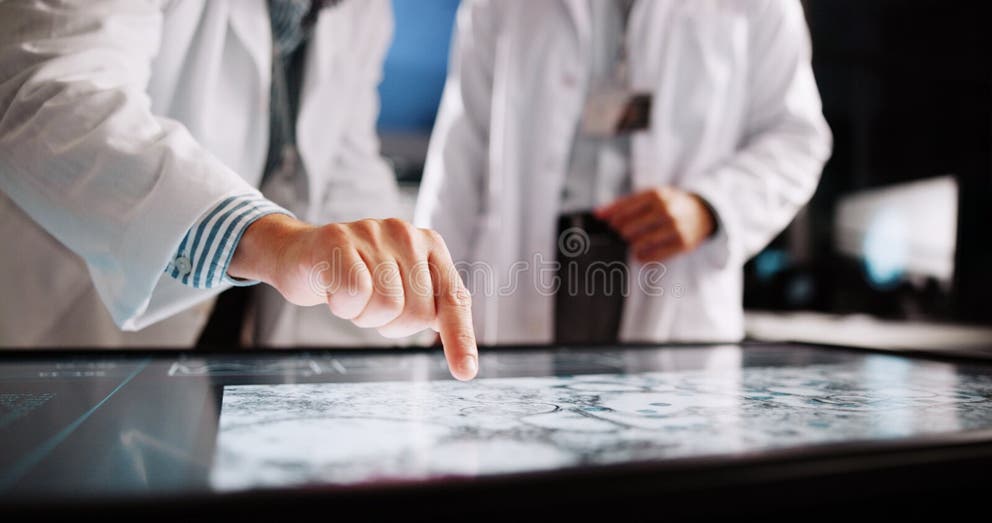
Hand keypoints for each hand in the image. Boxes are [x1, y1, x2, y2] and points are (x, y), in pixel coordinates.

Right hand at [229, 214, 477, 380]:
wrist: (300, 254)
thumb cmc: (356, 277)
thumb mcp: (400, 287)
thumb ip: (433, 306)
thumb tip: (465, 354)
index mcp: (431, 246)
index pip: (454, 300)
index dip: (460, 338)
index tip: (465, 372)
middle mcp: (408, 234)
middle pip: (418, 313)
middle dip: (391, 325)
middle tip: (369, 305)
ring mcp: (373, 232)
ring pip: (387, 307)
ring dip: (364, 316)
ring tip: (351, 295)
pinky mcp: (339, 239)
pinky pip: (356, 294)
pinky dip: (343, 305)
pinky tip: (333, 289)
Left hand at [595, 187, 715, 262]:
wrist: (703, 212)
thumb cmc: (670, 204)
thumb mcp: (652, 196)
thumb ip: (625, 204)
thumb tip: (598, 214)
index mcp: (657, 194)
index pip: (626, 207)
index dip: (612, 216)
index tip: (605, 222)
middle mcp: (666, 210)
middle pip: (631, 227)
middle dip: (621, 233)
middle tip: (620, 234)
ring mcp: (675, 227)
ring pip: (642, 242)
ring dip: (632, 245)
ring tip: (630, 243)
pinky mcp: (682, 243)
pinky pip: (656, 255)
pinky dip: (643, 257)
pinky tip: (639, 254)